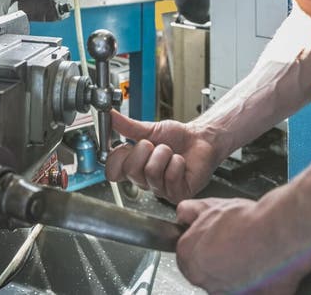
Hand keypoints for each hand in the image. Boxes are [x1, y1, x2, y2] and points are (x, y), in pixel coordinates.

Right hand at [105, 111, 220, 202]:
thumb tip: (110, 115)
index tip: (126, 146)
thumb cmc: (177, 137)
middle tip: (154, 145)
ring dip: (164, 154)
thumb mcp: (149, 129)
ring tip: (171, 153)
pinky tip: (181, 162)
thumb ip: (127, 126)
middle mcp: (145, 180)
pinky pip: (170, 176)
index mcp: (135, 166)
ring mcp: (160, 189)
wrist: (201, 139)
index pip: (112, 171)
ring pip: (151, 172)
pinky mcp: (177, 193)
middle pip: (130, 170)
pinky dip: (177, 162)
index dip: (117, 158)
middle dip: (145, 149)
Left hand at [176, 197, 301, 293]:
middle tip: (234, 245)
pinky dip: (251, 283)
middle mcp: (204, 280)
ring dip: (234, 274)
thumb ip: (189, 212)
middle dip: (218, 261)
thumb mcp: (210, 205)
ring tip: (249, 255)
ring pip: (225, 284)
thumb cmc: (246, 220)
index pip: (187, 257)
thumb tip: (184, 215)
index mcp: (190, 256)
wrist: (277, 233)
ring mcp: (225, 293)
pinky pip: (245, 291)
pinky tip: (259, 267)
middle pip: (206, 272)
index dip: (202, 245)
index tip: (214, 240)